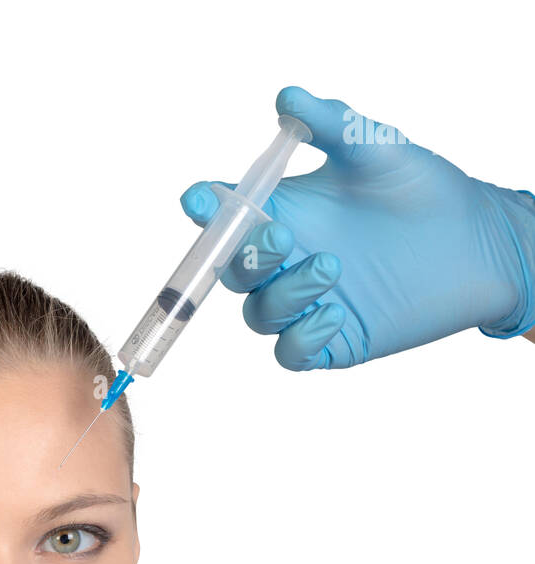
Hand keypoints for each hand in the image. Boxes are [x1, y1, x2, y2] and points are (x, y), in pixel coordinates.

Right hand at [180, 85, 534, 368]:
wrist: (474, 242)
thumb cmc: (422, 190)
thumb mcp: (376, 150)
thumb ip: (332, 125)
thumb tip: (287, 98)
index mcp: (286, 213)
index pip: (228, 217)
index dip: (206, 211)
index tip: (200, 200)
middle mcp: (287, 261)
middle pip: (233, 272)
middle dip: (245, 258)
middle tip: (283, 237)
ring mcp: (306, 305)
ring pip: (260, 316)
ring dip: (284, 294)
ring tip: (332, 268)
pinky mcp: (332, 342)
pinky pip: (291, 353)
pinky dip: (302, 337)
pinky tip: (338, 313)